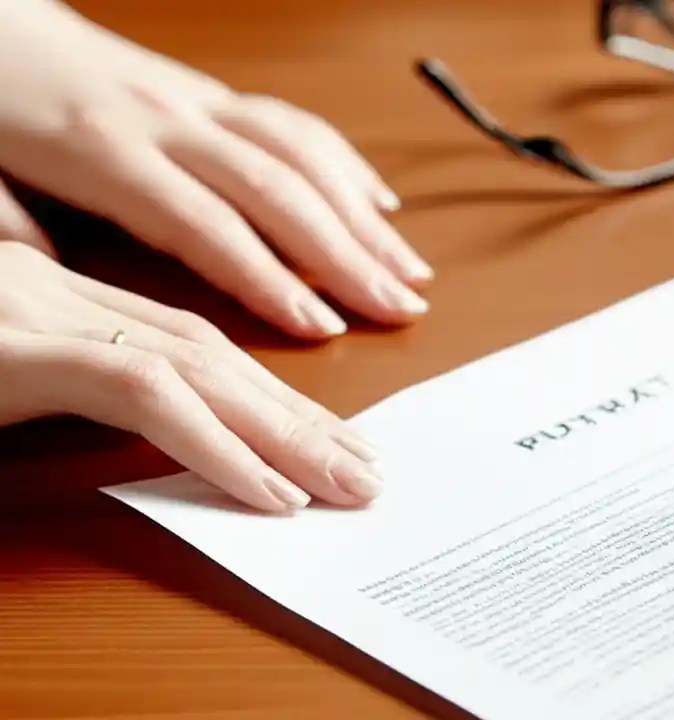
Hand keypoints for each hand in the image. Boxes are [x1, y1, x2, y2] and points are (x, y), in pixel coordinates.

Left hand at [0, 1, 430, 338]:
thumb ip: (13, 226)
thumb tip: (53, 278)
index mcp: (104, 148)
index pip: (206, 223)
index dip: (268, 278)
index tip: (323, 329)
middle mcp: (165, 119)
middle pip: (276, 189)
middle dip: (346, 253)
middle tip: (398, 307)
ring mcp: (196, 101)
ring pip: (299, 155)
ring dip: (364, 217)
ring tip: (410, 271)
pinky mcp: (210, 95)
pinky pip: (293, 124)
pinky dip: (346, 167)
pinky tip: (379, 204)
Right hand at [0, 241, 383, 511]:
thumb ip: (46, 380)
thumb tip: (121, 404)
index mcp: (47, 296)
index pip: (187, 341)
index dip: (264, 393)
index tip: (325, 439)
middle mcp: (53, 290)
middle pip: (212, 353)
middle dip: (297, 417)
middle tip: (366, 468)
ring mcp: (35, 310)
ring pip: (198, 368)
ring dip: (284, 432)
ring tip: (348, 484)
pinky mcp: (14, 350)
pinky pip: (143, 394)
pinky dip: (217, 443)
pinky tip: (272, 490)